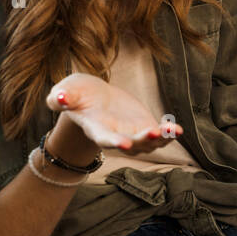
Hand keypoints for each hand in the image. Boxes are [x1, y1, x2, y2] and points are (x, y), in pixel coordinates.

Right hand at [45, 72, 183, 154]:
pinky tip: (178, 130)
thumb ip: (60, 97)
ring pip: (148, 143)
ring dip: (161, 140)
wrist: (93, 98)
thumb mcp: (65, 91)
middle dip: (142, 140)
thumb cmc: (76, 94)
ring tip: (173, 131)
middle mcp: (115, 136)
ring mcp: (132, 134)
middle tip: (153, 134)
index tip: (123, 144)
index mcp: (95, 128)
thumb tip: (58, 98)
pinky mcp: (145, 126)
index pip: (104, 138)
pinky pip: (160, 135)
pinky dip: (169, 134)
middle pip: (130, 143)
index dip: (113, 141)